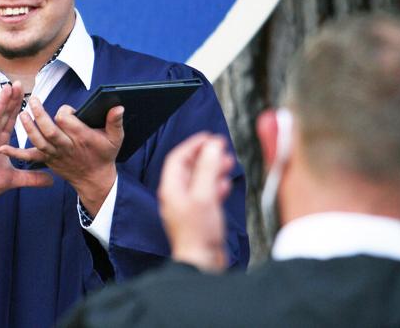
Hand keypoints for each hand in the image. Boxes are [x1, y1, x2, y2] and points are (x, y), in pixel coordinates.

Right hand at [0, 82, 53, 205]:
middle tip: (19, 83)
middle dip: (10, 99)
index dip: (18, 107)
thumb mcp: (13, 179)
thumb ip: (31, 177)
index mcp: (0, 142)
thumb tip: (52, 179)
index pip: (10, 121)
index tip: (27, 93)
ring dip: (0, 103)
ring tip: (7, 88)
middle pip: (2, 114)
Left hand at [0, 98, 122, 214]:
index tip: (67, 110)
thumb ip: (115, 123)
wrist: (93, 179)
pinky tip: (2, 148)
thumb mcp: (115, 139)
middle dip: (40, 115)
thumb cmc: (104, 155)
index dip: (65, 112)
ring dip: (27, 128)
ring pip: (38, 141)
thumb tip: (118, 107)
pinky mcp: (46, 159)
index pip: (68, 121)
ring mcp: (54, 154)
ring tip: (21, 114)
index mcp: (82, 138)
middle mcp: (66, 146)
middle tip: (32, 100)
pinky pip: (29, 157)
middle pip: (50, 130)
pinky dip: (15, 154)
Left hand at [157, 133, 233, 272]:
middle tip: (220, 146)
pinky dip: (214, 185)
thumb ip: (208, 169)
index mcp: (171, 188)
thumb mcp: (205, 195)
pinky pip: (205, 194)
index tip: (208, 137)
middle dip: (205, 155)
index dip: (193, 144)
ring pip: (198, 180)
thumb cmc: (198, 233)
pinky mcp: (197, 216)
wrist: (202, 262)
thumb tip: (212, 146)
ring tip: (227, 161)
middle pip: (189, 167)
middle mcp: (176, 195)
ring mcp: (186, 206)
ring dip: (212, 169)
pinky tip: (224, 184)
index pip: (178, 158)